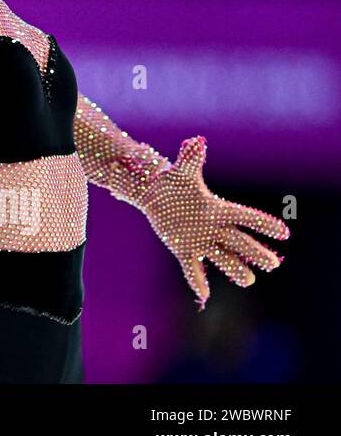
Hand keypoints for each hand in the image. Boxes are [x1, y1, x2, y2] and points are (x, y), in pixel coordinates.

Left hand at [137, 136, 289, 309]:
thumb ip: (190, 158)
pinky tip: (203, 295)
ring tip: (247, 280)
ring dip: (234, 269)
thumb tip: (196, 141)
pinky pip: (192, 268)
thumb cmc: (171, 181)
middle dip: (255, 252)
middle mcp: (213, 227)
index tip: (283, 232)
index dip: (262, 224)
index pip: (244, 216)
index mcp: (217, 209)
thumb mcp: (180, 171)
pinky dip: (197, 280)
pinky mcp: (184, 249)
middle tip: (272, 263)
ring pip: (222, 257)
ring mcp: (200, 240)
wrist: (153, 193)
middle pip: (239, 242)